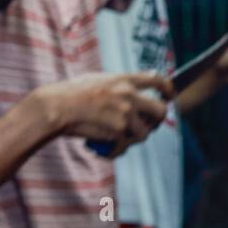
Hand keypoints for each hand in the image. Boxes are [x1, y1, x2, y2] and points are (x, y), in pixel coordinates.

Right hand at [36, 72, 173, 156]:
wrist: (58, 107)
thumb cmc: (72, 93)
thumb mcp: (100, 79)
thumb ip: (119, 82)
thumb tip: (136, 84)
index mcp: (124, 80)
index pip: (158, 80)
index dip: (168, 89)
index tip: (169, 96)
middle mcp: (129, 96)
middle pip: (161, 110)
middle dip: (158, 120)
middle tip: (150, 123)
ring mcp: (125, 114)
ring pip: (145, 132)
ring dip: (134, 137)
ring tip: (120, 136)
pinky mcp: (117, 131)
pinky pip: (125, 144)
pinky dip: (118, 148)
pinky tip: (106, 146)